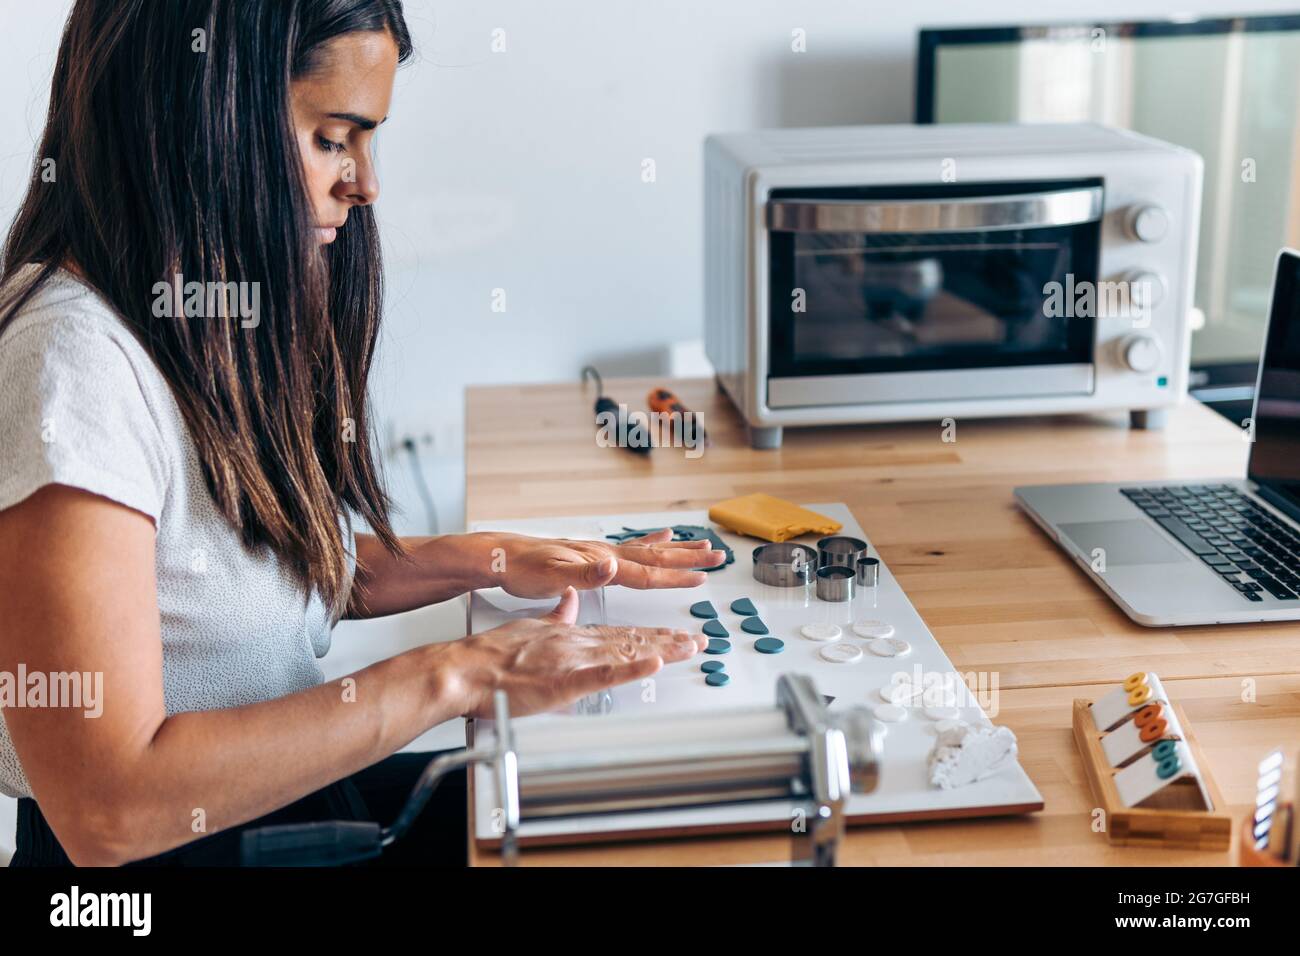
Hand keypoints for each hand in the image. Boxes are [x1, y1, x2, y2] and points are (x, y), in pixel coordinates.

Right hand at [444, 587, 705, 717]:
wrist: (467, 668)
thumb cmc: (491, 656)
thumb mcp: (530, 628)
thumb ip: (556, 615)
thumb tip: (571, 599)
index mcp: (570, 634)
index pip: (620, 633)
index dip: (651, 634)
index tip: (676, 634)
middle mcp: (578, 642)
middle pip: (632, 640)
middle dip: (669, 640)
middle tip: (700, 641)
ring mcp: (574, 659)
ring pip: (627, 652)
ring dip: (662, 649)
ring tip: (690, 647)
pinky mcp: (566, 679)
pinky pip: (605, 674)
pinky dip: (632, 670)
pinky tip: (655, 665)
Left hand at [489, 528, 724, 598]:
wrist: (500, 556)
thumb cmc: (522, 568)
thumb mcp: (550, 576)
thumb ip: (584, 573)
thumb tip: (613, 565)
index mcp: (601, 562)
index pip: (646, 571)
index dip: (675, 576)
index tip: (702, 578)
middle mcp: (605, 554)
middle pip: (656, 555)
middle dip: (688, 558)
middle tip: (717, 554)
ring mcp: (600, 552)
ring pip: (647, 549)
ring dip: (675, 549)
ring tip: (699, 543)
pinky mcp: (591, 555)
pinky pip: (631, 548)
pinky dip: (650, 542)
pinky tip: (659, 536)